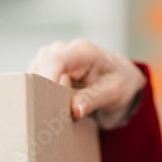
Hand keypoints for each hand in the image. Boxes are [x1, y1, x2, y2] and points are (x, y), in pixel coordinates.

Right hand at [28, 39, 146, 128]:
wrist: (124, 82)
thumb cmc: (122, 83)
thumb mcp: (114, 93)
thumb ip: (94, 100)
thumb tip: (75, 110)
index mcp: (84, 51)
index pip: (56, 60)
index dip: (46, 79)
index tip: (45, 101)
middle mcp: (68, 50)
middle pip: (42, 64)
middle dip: (44, 87)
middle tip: (54, 108)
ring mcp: (59, 58)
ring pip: (37, 69)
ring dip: (42, 88)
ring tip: (58, 103)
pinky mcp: (54, 68)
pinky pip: (38, 76)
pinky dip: (41, 89)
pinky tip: (54, 101)